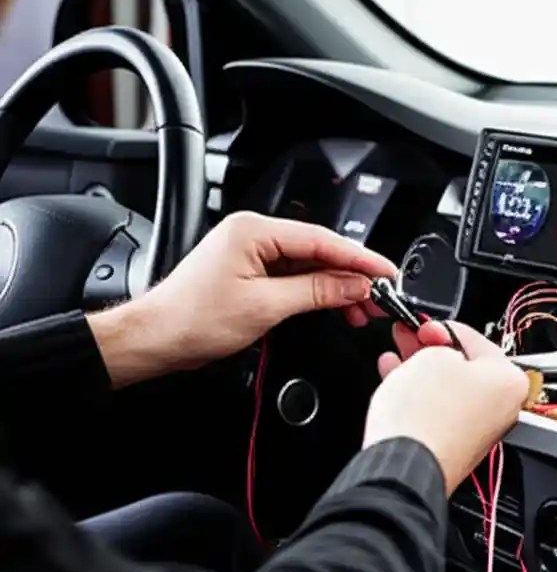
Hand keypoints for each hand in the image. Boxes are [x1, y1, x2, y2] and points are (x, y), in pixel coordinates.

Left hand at [89, 211, 397, 386]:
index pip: (322, 240)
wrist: (155, 339)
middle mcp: (253, 235)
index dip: (360, 259)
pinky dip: (318, 293)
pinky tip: (336, 307)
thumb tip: (355, 285)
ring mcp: (252, 254)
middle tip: (382, 296)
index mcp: (254, 231)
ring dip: (338, 287)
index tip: (387, 273)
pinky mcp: (251, 273)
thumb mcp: (265, 307)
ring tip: (363, 309)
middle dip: (353, 275)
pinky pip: (295, 277)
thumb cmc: (192, 319)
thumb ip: (317, 292)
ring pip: (310, 266)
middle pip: (319, 251)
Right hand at [364, 321, 529, 492]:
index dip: (444, 327)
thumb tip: (438, 352)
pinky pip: (436, 410)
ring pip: (446, 388)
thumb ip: (441, 345)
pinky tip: (394, 378)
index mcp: (509, 381)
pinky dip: (416, 393)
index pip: (477, 340)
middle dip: (430, 348)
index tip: (425, 324)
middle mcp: (500, 408)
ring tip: (396, 354)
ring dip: (419, 368)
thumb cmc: (426, 414)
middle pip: (463, 366)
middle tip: (410, 335)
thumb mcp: (434, 355)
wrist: (406, 463)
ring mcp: (476, 430)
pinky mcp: (452, 445)